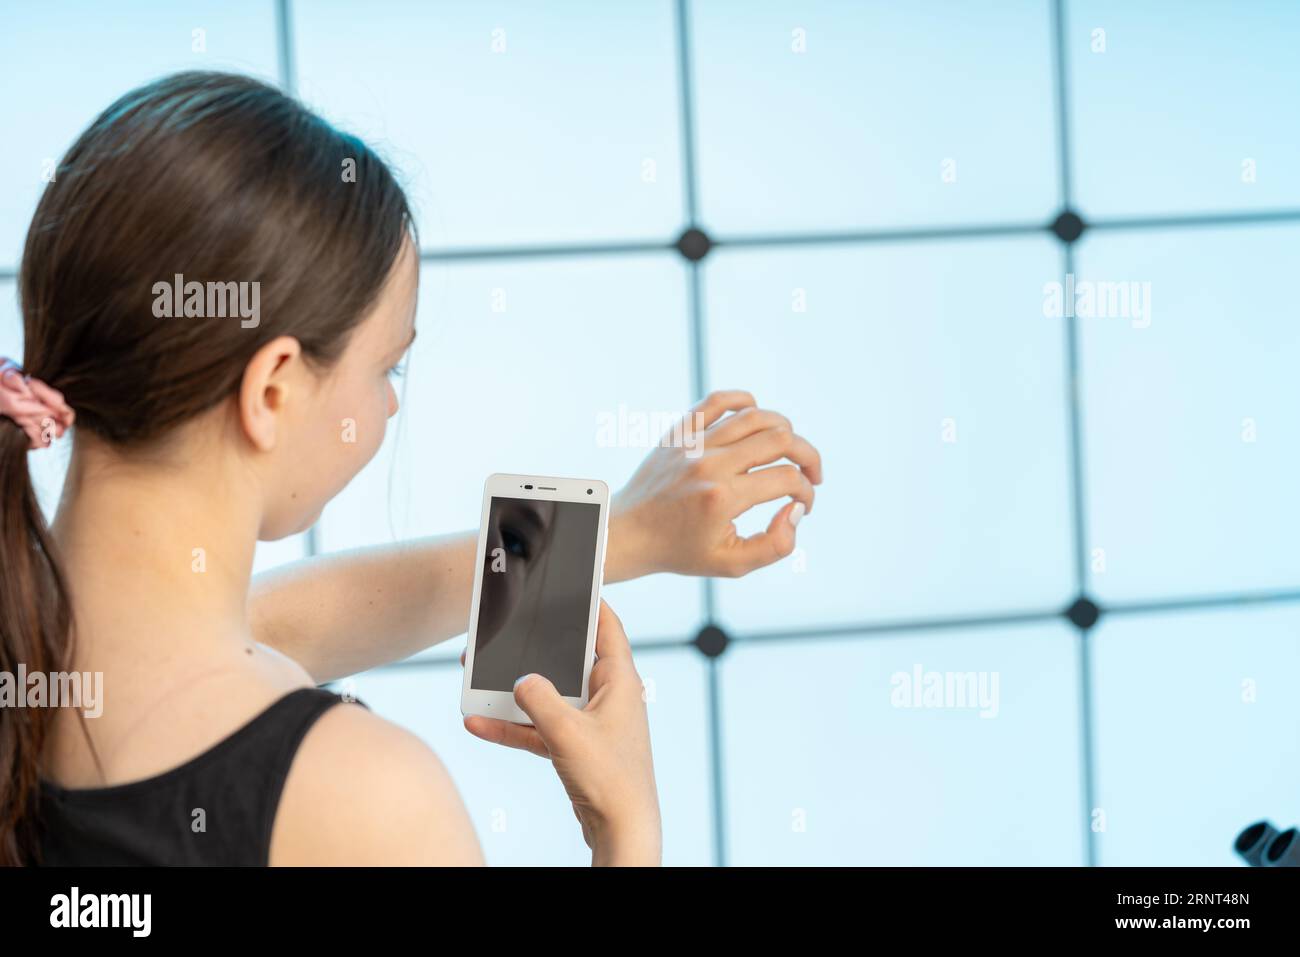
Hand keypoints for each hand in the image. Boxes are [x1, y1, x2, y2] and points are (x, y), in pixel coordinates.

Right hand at [462, 601, 660, 865]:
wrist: (621, 829)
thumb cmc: (610, 777)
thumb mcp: (567, 731)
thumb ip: (539, 700)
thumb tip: (520, 680)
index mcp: (619, 680)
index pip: (607, 627)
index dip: (591, 603)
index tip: (571, 584)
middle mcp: (607, 696)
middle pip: (567, 660)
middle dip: (532, 651)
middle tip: (504, 634)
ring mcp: (591, 722)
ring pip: (547, 696)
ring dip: (514, 691)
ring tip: (476, 678)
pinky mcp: (576, 747)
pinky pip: (538, 728)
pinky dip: (512, 725)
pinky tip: (478, 723)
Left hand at [607, 389, 822, 580]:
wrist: (627, 533)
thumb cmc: (681, 551)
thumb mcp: (732, 564)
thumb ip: (776, 545)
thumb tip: (795, 509)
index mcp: (723, 498)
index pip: (787, 479)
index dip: (807, 492)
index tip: (803, 505)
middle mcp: (710, 464)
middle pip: (780, 439)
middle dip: (808, 456)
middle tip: (811, 475)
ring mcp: (693, 443)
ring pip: (756, 415)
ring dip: (785, 431)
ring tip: (790, 451)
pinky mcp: (680, 431)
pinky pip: (718, 400)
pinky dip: (746, 402)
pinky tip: (757, 421)